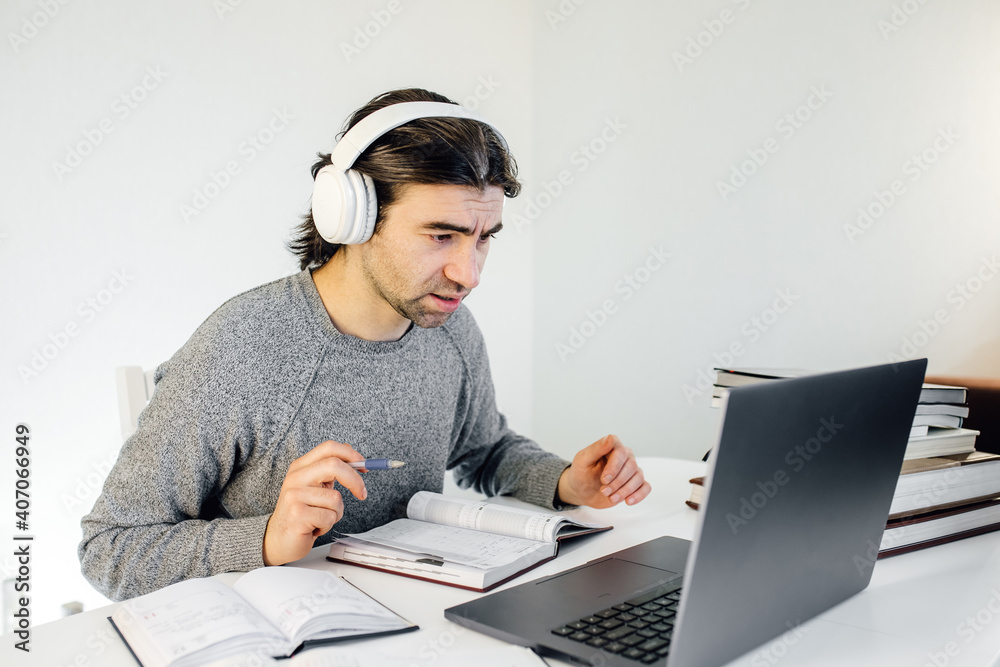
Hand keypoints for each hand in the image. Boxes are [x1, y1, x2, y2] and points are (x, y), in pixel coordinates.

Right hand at [262, 441, 366, 565]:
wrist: (278, 540)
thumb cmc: (301, 513)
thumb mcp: (314, 486)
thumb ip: (329, 470)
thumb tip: (352, 454)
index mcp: (301, 466)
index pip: (329, 448)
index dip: (351, 454)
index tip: (364, 467)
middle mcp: (296, 477)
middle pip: (334, 465)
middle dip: (355, 480)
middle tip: (362, 493)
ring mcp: (294, 495)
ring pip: (335, 498)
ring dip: (336, 513)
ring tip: (321, 518)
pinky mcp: (297, 515)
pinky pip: (329, 517)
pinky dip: (327, 525)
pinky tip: (314, 527)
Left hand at [556, 434, 650, 507]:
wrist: (581, 490)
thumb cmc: (581, 473)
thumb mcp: (583, 460)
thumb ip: (596, 448)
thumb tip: (610, 438)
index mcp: (612, 447)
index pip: (621, 451)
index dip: (614, 466)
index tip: (604, 479)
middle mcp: (625, 456)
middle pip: (631, 466)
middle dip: (617, 482)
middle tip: (603, 491)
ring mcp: (632, 470)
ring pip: (638, 477)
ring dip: (625, 490)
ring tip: (611, 498)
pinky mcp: (635, 484)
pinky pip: (645, 487)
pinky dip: (639, 495)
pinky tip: (628, 501)